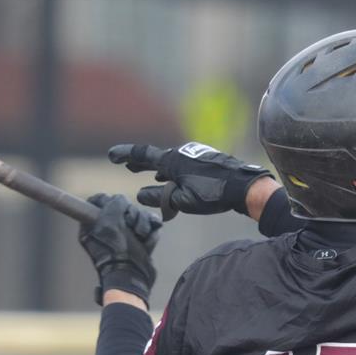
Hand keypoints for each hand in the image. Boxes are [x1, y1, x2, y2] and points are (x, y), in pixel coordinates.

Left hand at [78, 194, 159, 305]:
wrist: (132, 275)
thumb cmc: (116, 251)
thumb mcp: (110, 220)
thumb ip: (114, 202)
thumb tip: (122, 200)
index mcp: (92, 225)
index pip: (98, 201)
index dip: (109, 200)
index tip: (116, 206)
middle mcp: (106, 229)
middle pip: (123, 207)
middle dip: (131, 214)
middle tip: (130, 225)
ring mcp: (124, 235)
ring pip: (138, 216)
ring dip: (143, 224)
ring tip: (141, 236)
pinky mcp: (139, 241)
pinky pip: (149, 226)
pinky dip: (151, 232)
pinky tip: (148, 240)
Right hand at [108, 142, 272, 220]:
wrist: (244, 185)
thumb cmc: (213, 193)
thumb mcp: (182, 200)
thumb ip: (160, 198)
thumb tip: (141, 194)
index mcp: (173, 161)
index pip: (143, 155)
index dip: (126, 155)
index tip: (112, 155)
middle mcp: (182, 154)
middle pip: (156, 158)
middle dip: (141, 163)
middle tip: (127, 165)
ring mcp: (195, 156)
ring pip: (171, 163)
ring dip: (159, 170)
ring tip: (151, 175)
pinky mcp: (206, 161)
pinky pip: (183, 167)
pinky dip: (173, 173)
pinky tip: (175, 180)